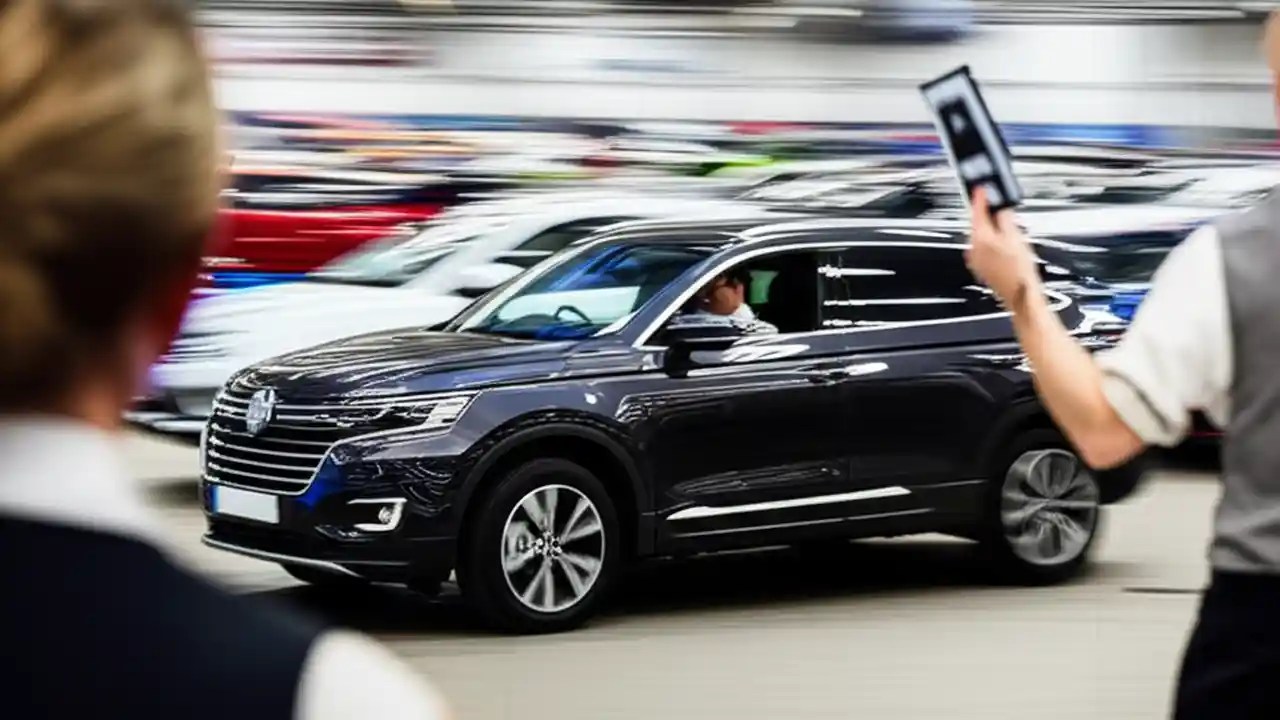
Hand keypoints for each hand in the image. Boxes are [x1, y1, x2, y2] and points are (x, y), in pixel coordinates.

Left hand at [965, 188, 1041, 310]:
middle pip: (978, 224)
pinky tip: (1004, 245)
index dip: (980, 197)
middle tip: (1000, 208)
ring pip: (981, 236)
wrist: (1020, 296)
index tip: (980, 187)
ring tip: (1008, 230)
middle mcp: (973, 248)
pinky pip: (983, 248)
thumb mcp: (1016, 236)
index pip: (977, 210)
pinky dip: (991, 242)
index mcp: (980, 238)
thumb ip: (1006, 218)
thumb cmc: (1020, 271)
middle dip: (989, 215)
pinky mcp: (980, 267)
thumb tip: (1001, 208)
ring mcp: (975, 259)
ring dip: (991, 229)